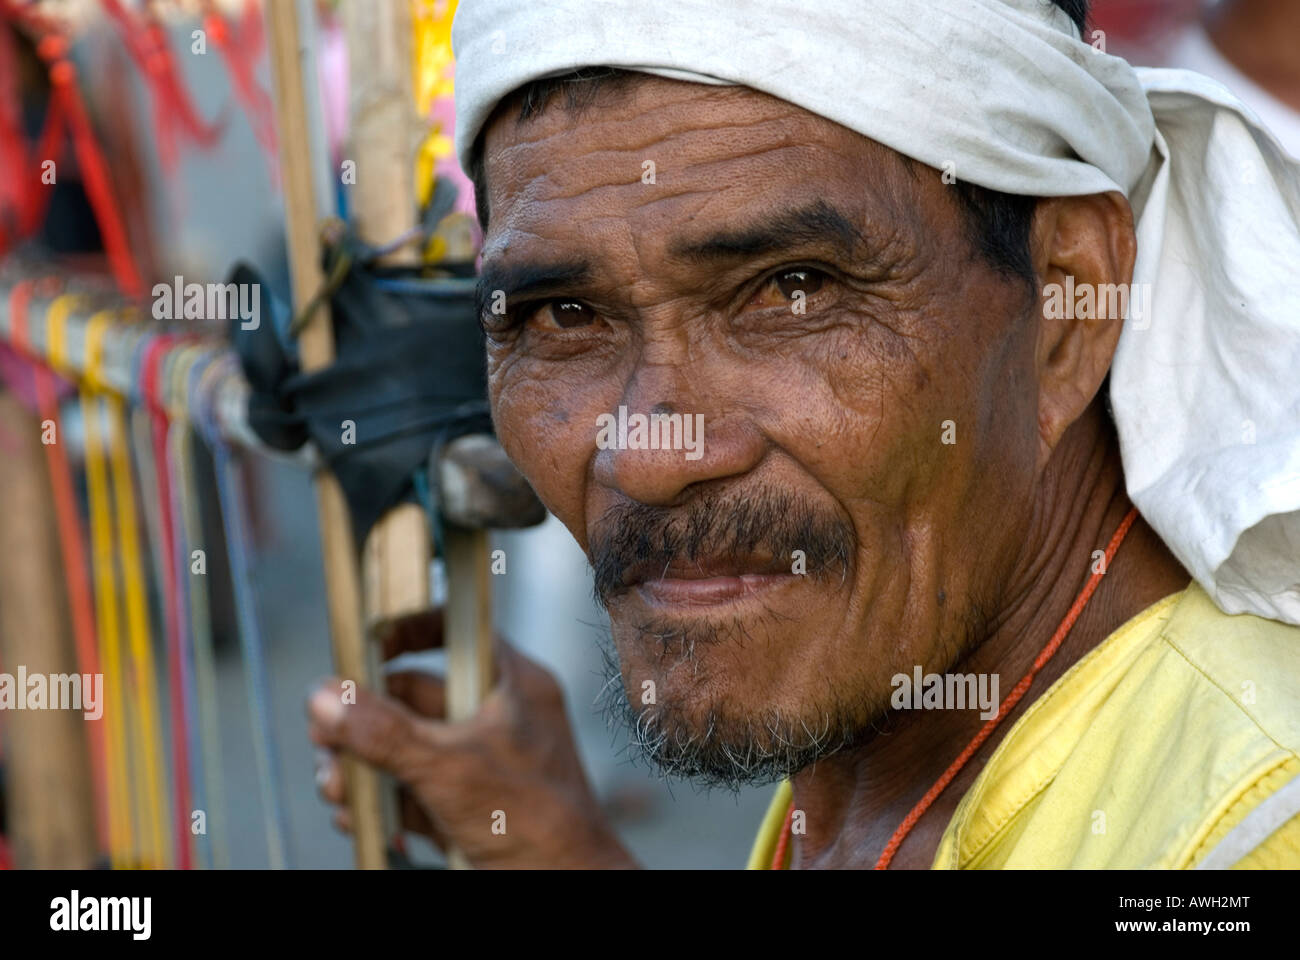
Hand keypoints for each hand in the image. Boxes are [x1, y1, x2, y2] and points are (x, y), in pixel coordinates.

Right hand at [307, 610, 637, 868]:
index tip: (361, 643)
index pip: (455, 629)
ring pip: (407, 747)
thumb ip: (384, 732)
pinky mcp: (467, 805)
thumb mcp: (448, 768)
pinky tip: (353, 815)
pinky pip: (413, 790)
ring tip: (334, 784)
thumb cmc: (532, 820)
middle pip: (414, 697)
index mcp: (512, 683)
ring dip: (363, 764)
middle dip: (364, 720)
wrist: (563, 890)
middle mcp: (498, 715)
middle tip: (323, 734)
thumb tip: (324, 696)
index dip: (405, 630)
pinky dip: (381, 800)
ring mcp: (481, 762)